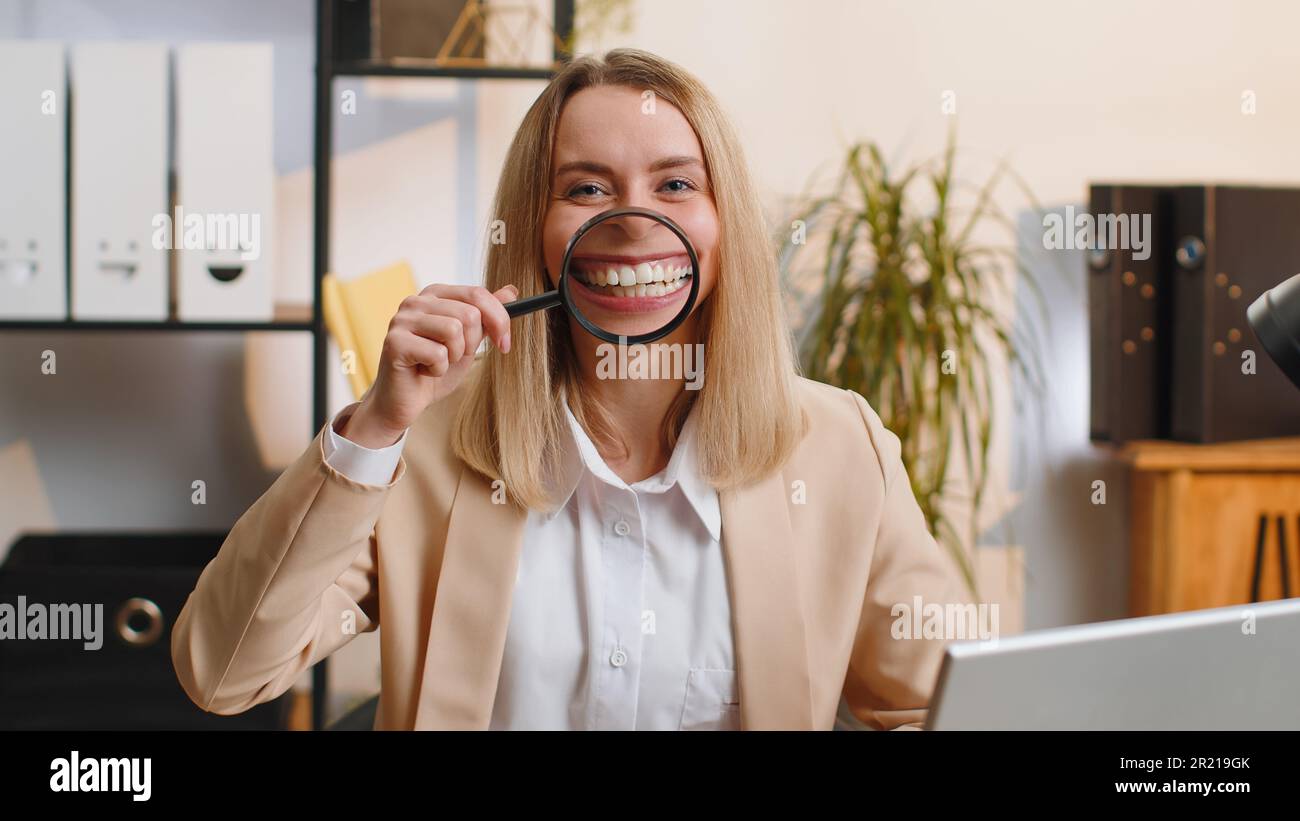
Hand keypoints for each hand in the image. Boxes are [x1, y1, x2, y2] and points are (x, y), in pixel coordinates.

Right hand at [342, 283, 516, 447]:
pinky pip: (438, 353)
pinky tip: (423, 371)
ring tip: (438, 362)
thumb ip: (485, 317)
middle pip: (469, 313)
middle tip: (456, 358)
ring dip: (454, 356)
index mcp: (434, 295)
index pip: (477, 293)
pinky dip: (438, 370)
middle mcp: (415, 301)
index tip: (504, 344)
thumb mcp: (468, 341)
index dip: (499, 320)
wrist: (406, 400)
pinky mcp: (395, 342)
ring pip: (454, 330)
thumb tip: (511, 291)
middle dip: (472, 344)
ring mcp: (402, 320)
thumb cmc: (435, 369)